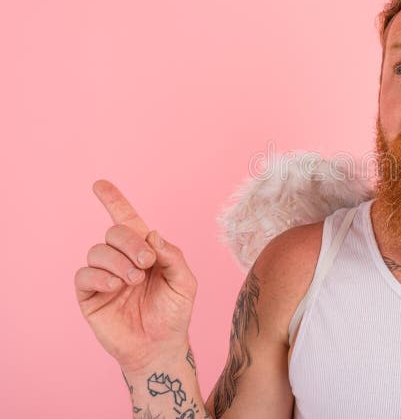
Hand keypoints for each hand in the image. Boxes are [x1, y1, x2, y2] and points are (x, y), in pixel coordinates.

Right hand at [74, 180, 197, 372]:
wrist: (160, 346)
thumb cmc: (174, 313)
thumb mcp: (185, 282)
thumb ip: (172, 256)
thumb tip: (152, 234)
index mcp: (144, 250)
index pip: (127, 220)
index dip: (113, 200)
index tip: (100, 184)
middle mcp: (122, 258)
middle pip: (114, 232)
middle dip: (130, 242)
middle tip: (146, 262)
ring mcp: (104, 276)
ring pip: (98, 250)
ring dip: (118, 261)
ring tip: (134, 280)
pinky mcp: (90, 295)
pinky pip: (84, 274)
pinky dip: (101, 276)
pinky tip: (117, 287)